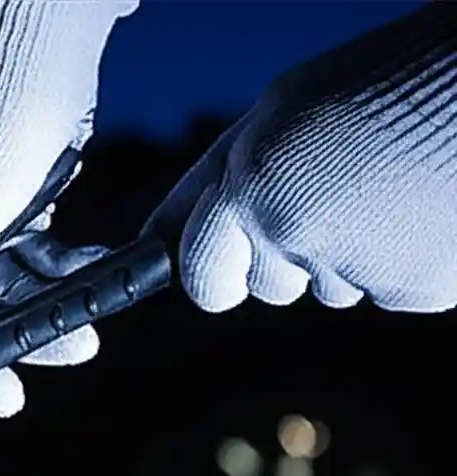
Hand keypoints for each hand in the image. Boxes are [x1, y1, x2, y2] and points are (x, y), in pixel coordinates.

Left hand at [144, 4, 456, 312]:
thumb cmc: (379, 85)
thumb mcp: (278, 114)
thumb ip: (214, 183)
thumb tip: (152, 242)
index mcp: (254, 185)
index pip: (202, 275)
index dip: (214, 273)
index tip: (222, 275)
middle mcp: (298, 234)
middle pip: (267, 286)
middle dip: (288, 253)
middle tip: (337, 191)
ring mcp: (360, 268)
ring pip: (328, 287)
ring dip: (348, 252)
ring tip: (389, 188)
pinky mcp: (417, 291)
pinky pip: (384, 289)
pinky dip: (398, 260)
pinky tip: (421, 208)